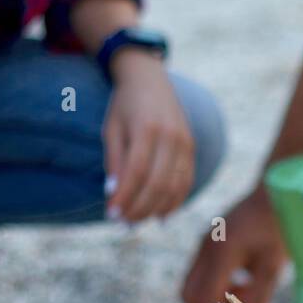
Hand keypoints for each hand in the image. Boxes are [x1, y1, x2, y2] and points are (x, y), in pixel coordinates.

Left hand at [103, 51, 193, 221]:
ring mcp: (185, 142)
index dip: (125, 197)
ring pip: (174, 186)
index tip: (111, 214)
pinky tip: (160, 215)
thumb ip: (114, 160)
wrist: (150, 79)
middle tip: (122, 223)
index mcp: (147, 128)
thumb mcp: (111, 128)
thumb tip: (113, 194)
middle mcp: (170, 136)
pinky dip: (174, 202)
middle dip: (139, 208)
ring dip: (155, 209)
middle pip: (157, 183)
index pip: (136, 172)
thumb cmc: (125, 105)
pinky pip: (186, 182)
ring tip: (137, 221)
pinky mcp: (191, 148)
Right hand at [181, 185, 287, 302]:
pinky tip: (242, 283)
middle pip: (187, 294)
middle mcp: (206, 247)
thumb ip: (259, 296)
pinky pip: (201, 275)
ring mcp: (204, 245)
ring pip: (191, 286)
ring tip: (243, 294)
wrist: (277, 191)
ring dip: (211, 300)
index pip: (203, 296)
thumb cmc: (280, 226)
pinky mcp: (208, 246)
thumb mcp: (274, 265)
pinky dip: (215, 288)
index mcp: (223, 250)